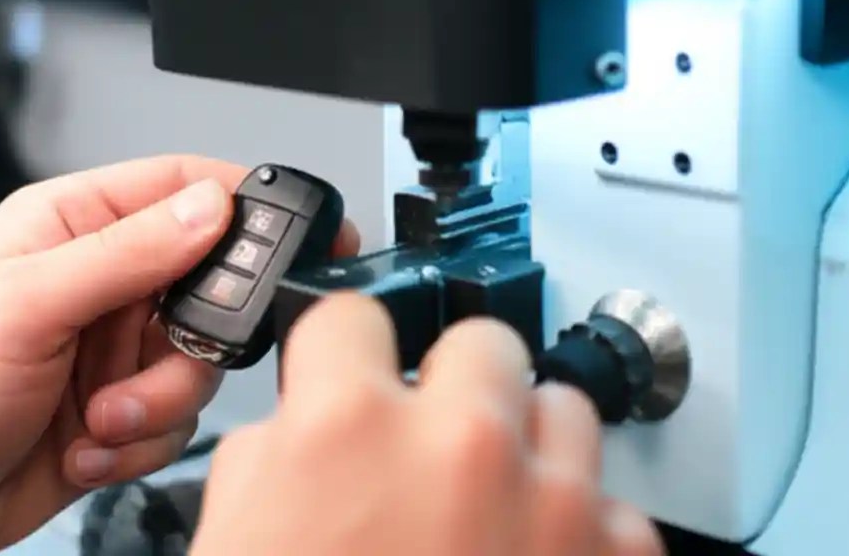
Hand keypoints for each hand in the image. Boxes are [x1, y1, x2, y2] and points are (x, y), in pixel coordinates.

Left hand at [0, 155, 359, 552]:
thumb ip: (128, 252)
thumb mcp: (29, 306)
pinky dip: (140, 443)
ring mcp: (110, 348)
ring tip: (95, 421)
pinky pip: (177, 419)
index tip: (304, 232)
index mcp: (71, 225)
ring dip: (155, 405)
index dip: (247, 205)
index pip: (182, 187)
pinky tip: (84, 449)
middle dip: (189, 345)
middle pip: (209, 287)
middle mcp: (99, 281)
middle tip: (146, 368)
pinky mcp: (118, 409)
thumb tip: (210, 207)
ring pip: (199, 363)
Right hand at [190, 294, 664, 555]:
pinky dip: (578, 526)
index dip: (339, 348)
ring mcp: (551, 501)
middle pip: (479, 341)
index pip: (350, 314)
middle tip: (426, 439)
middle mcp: (459, 444)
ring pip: (563, 407)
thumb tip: (302, 425)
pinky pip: (613, 504)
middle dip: (448, 382)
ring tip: (488, 503)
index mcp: (347, 428)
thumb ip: (274, 456)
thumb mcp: (235, 540)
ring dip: (525, 444)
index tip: (347, 367)